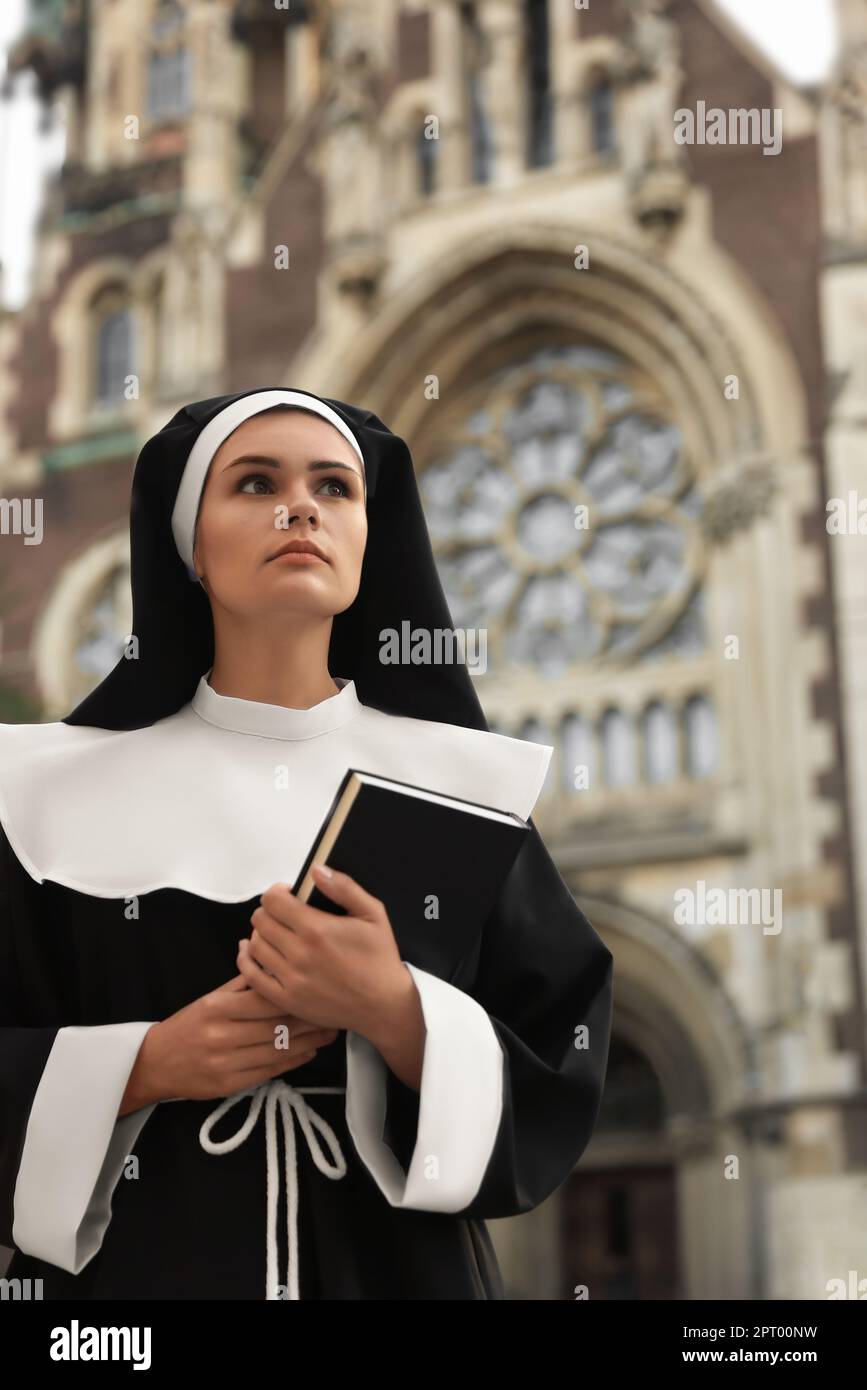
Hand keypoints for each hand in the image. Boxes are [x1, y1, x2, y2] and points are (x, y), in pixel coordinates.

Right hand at [118, 974, 338, 1113]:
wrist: (156, 1063)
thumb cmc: (189, 1025)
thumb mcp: (211, 997)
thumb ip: (244, 983)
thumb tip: (272, 959)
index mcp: (217, 1007)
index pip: (265, 999)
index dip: (295, 996)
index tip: (320, 990)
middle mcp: (221, 1034)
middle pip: (276, 1026)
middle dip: (309, 1020)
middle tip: (335, 1013)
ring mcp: (225, 1062)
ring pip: (277, 1050)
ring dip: (308, 1042)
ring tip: (330, 1032)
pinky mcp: (229, 1084)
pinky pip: (269, 1071)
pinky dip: (292, 1061)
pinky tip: (309, 1051)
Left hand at [237, 866, 416, 1054]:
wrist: (384, 1005)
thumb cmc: (380, 959)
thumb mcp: (373, 914)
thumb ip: (344, 888)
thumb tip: (317, 870)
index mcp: (317, 929)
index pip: (273, 900)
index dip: (277, 891)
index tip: (287, 894)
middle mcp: (300, 954)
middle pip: (260, 920)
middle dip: (269, 910)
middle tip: (282, 913)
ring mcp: (291, 979)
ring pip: (255, 945)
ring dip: (260, 933)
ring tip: (275, 932)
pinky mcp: (287, 999)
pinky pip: (252, 976)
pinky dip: (246, 960)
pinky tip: (252, 951)